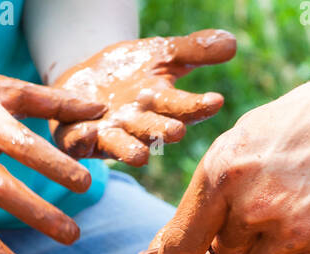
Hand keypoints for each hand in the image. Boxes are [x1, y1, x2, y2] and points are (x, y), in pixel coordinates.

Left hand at [52, 29, 236, 165]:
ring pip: (120, 145)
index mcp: (162, 107)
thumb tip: (232, 42)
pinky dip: (82, 140)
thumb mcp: (163, 53)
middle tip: (176, 131)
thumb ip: (194, 50)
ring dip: (129, 150)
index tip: (215, 101)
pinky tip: (87, 133)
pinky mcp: (77, 138)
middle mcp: (138, 126)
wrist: (87, 79)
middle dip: (163, 131)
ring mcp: (108, 135)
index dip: (198, 106)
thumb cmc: (132, 71)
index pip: (184, 107)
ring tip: (141, 156)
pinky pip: (78, 142)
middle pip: (154, 130)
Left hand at [156, 70, 309, 253]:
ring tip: (307, 222)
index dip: (188, 252)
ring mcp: (290, 234)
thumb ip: (220, 175)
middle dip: (246, 242)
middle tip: (280, 212)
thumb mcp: (257, 128)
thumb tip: (187, 224)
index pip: (181, 240)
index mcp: (222, 170)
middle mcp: (250, 205)